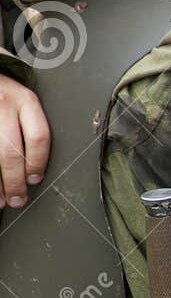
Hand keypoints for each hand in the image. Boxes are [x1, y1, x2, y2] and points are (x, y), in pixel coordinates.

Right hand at [0, 72, 49, 208]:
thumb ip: (30, 128)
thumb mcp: (22, 101)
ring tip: (1, 201)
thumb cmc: (5, 95)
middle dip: (15, 181)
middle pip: (12, 151)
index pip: (39, 137)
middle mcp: (4, 102)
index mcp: (26, 100)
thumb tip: (34, 172)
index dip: (38, 163)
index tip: (35, 180)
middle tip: (18, 199)